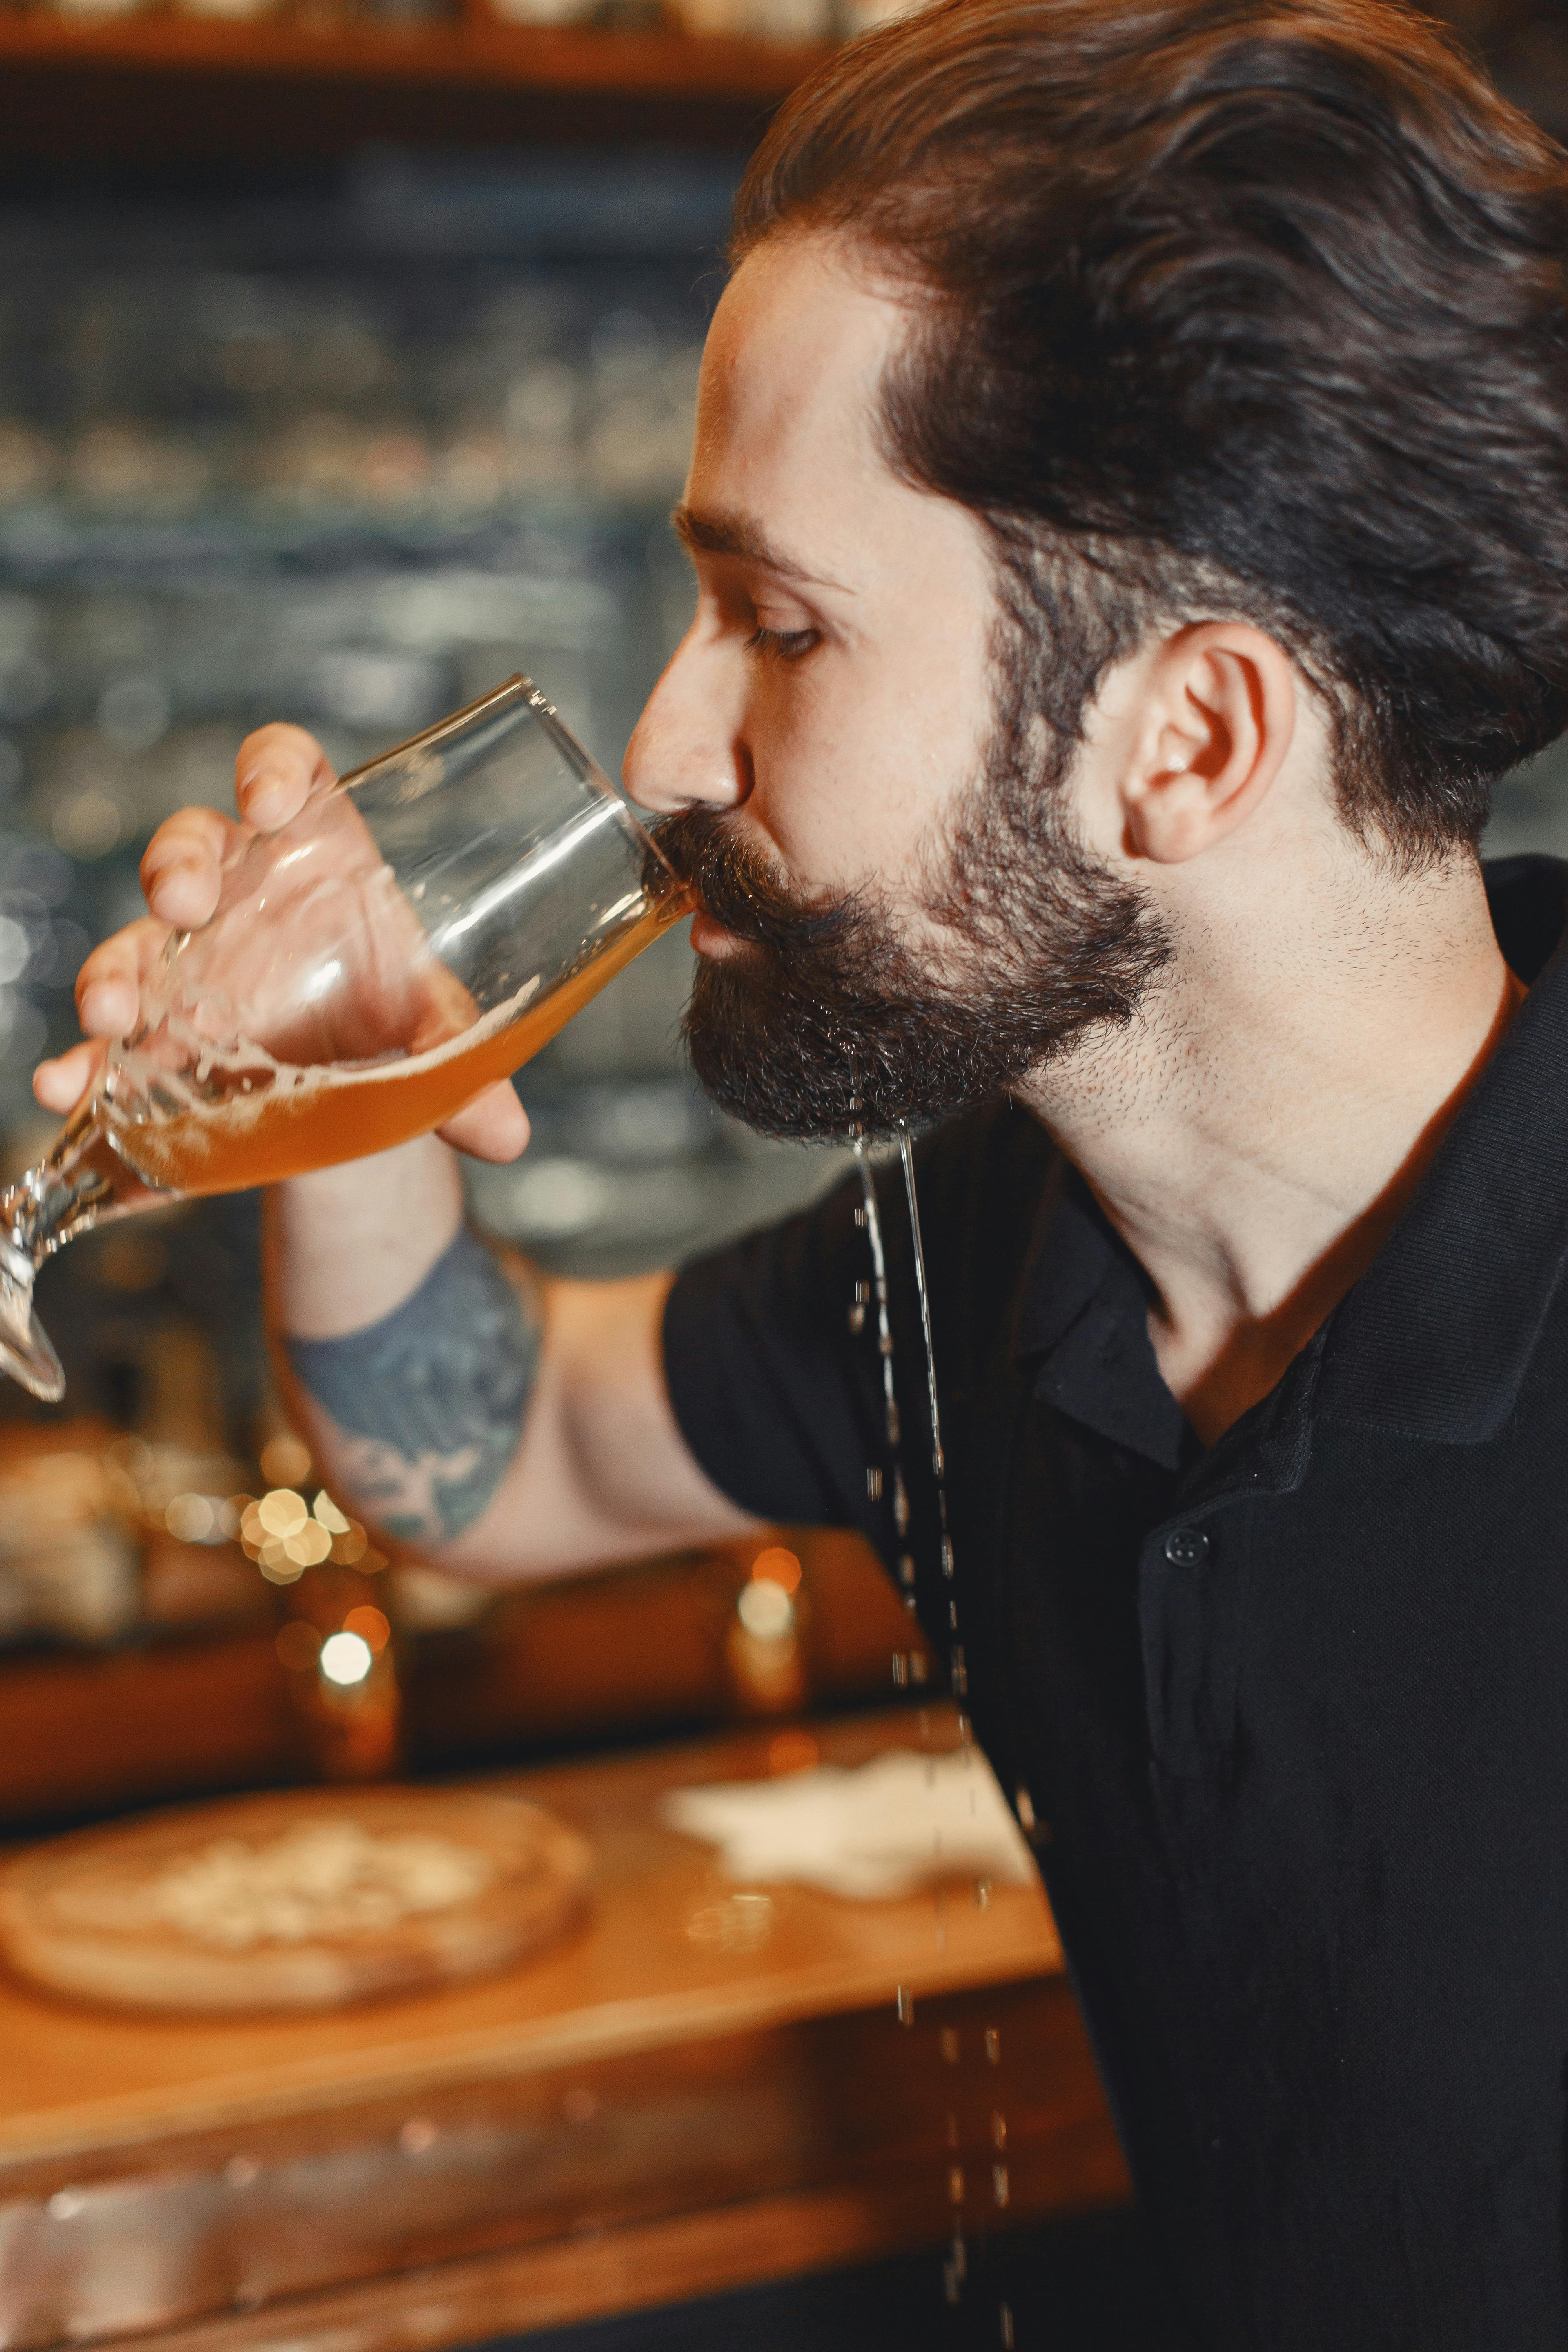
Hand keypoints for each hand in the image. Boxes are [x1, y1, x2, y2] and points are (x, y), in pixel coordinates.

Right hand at [32, 724, 529, 1164]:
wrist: (359, 1073)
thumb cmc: (396, 1004)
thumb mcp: (436, 1030)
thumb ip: (466, 1067)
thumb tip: (507, 1135)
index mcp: (320, 850)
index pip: (287, 769)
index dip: (270, 768)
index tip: (271, 800)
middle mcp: (244, 889)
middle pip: (192, 846)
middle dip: (177, 866)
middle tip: (183, 901)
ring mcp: (193, 956)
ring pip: (140, 940)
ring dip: (116, 972)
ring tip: (110, 1015)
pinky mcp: (164, 1024)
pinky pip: (113, 1035)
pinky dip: (85, 1061)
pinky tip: (68, 1085)